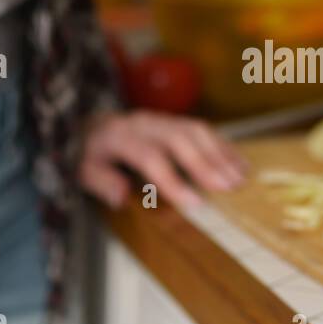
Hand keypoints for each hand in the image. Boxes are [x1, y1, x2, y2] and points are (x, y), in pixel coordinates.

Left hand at [78, 109, 245, 210]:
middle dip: (207, 164)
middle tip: (229, 187)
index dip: (173, 181)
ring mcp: (162, 120)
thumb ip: (100, 182)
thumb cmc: (88, 154)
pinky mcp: (174, 121)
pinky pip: (202, 130)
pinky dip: (223, 147)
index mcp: (121, 136)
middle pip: (180, 140)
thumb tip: (120, 195)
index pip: (151, 158)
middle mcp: (145, 123)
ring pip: (196, 131)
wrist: (90, 126)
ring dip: (221, 154)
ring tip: (241, 177)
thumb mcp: (82, 170)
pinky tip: (240, 164)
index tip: (195, 203)